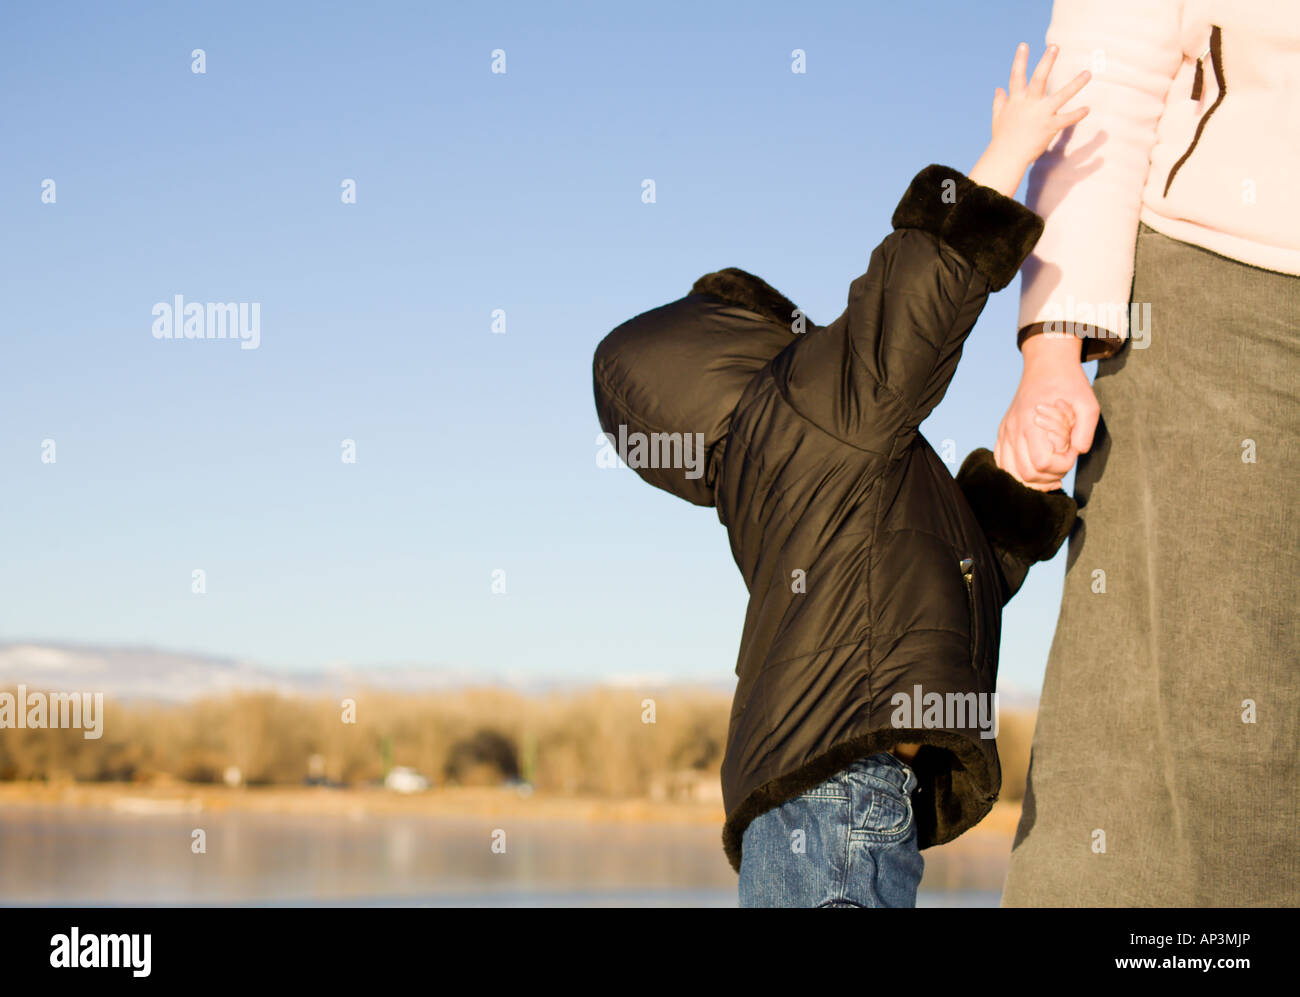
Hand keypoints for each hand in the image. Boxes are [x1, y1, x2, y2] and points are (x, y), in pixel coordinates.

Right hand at [969, 43, 1091, 196]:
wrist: (1006, 157)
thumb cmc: (1002, 138)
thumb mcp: (998, 117)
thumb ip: (999, 101)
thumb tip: (998, 89)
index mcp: (1016, 100)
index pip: (1016, 76)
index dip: (1019, 60)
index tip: (1024, 45)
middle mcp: (1029, 104)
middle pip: (1039, 78)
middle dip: (1047, 62)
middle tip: (1055, 46)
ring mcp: (1040, 115)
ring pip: (1061, 96)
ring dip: (1075, 84)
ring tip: (1088, 73)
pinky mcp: (1049, 127)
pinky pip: (1066, 119)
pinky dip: (1077, 114)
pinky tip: (1087, 108)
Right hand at [995, 335, 1098, 489]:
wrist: (1046, 365)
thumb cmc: (1069, 384)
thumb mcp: (1088, 404)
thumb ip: (1086, 431)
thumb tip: (1078, 452)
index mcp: (1033, 423)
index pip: (1043, 463)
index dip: (1062, 465)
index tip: (1073, 452)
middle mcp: (1015, 430)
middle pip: (1026, 473)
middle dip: (1049, 476)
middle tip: (1064, 462)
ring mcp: (1006, 432)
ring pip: (1010, 472)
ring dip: (1032, 479)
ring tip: (1050, 472)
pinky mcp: (1003, 432)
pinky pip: (1001, 462)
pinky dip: (1016, 472)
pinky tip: (1034, 468)